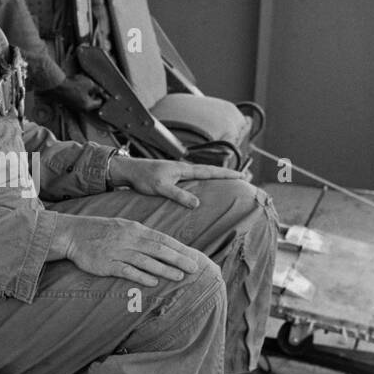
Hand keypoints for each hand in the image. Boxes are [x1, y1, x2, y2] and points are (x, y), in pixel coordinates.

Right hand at [46, 75, 104, 113]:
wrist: (57, 86)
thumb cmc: (73, 85)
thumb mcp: (89, 84)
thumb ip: (97, 88)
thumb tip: (102, 91)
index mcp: (88, 106)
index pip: (99, 103)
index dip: (103, 96)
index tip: (103, 91)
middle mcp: (81, 109)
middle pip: (92, 103)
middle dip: (94, 95)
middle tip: (95, 87)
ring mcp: (74, 107)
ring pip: (84, 101)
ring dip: (87, 94)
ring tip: (86, 85)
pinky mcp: (69, 103)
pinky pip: (78, 99)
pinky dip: (80, 94)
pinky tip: (78, 86)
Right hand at [53, 214, 199, 285]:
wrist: (74, 234)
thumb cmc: (101, 231)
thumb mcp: (123, 226)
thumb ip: (142, 236)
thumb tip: (162, 245)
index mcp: (135, 229)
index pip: (162, 239)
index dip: (179, 248)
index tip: (194, 256)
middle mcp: (129, 240)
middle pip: (158, 249)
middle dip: (178, 259)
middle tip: (194, 268)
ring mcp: (118, 252)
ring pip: (145, 261)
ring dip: (163, 269)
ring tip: (179, 277)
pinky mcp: (107, 265)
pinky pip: (126, 271)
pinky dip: (140, 276)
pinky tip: (153, 282)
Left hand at [108, 156, 245, 207]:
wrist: (129, 171)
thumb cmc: (143, 177)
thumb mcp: (161, 188)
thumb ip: (178, 195)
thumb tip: (197, 204)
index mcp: (184, 169)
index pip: (210, 171)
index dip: (226, 174)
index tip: (242, 175)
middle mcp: (183, 169)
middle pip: (210, 171)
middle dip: (226, 174)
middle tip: (243, 177)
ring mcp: (178, 173)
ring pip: (202, 175)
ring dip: (216, 177)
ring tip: (229, 182)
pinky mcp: (172, 178)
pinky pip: (193, 180)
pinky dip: (203, 182)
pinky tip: (204, 187)